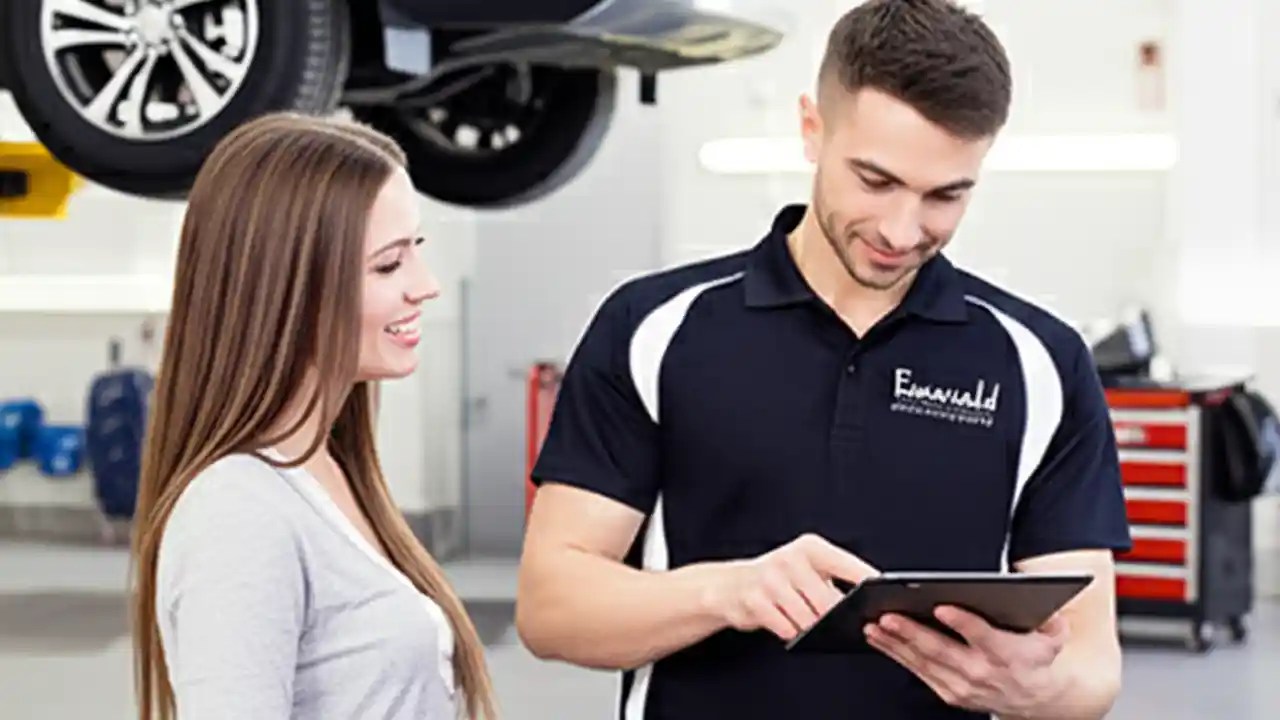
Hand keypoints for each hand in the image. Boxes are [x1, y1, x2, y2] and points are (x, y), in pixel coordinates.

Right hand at [710, 534, 877, 641]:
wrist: (729, 586)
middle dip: (836, 618)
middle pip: (830, 602)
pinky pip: (786, 628)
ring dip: (812, 628)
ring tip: (808, 623)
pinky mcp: (755, 601)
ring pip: (808, 619)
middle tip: (841, 624)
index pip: (850, 567)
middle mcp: (791, 559)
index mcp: (811, 548)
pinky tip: (788, 625)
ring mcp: (771, 580)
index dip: (870, 586)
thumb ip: (834, 581)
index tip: (888, 600)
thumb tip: (867, 605)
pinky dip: (791, 632)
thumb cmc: (779, 579)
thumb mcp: (806, 569)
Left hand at [865, 606, 1067, 716]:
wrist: (1038, 699)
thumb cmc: (1037, 656)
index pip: (982, 637)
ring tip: (874, 624)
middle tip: (889, 616)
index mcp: (1008, 654)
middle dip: (912, 632)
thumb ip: (1046, 612)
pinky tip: (879, 638)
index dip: (962, 623)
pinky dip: (896, 654)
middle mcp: (982, 673)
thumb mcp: (1053, 633)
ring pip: (923, 662)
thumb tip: (1025, 583)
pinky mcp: (949, 693)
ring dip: (895, 643)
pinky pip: (917, 671)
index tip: (942, 607)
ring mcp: (963, 686)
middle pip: (942, 650)